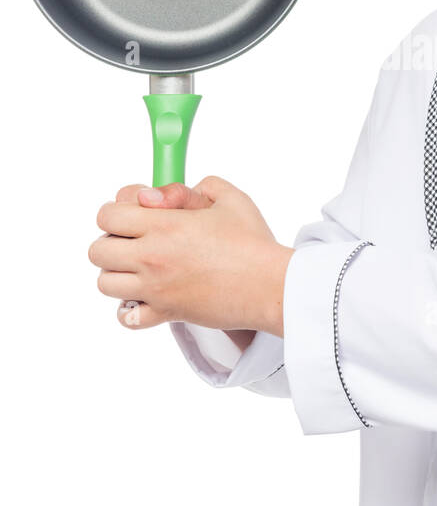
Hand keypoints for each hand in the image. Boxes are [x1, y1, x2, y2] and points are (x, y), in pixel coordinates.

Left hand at [88, 177, 292, 335]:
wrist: (270, 285)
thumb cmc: (253, 243)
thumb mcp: (229, 198)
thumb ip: (193, 188)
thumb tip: (163, 195)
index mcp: (163, 224)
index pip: (107, 215)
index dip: (116, 211)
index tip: (134, 214)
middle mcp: (152, 257)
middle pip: (97, 250)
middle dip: (111, 242)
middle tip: (134, 241)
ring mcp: (156, 288)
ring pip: (104, 283)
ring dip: (117, 274)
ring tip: (140, 269)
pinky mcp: (166, 312)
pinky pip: (127, 317)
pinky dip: (130, 309)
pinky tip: (147, 297)